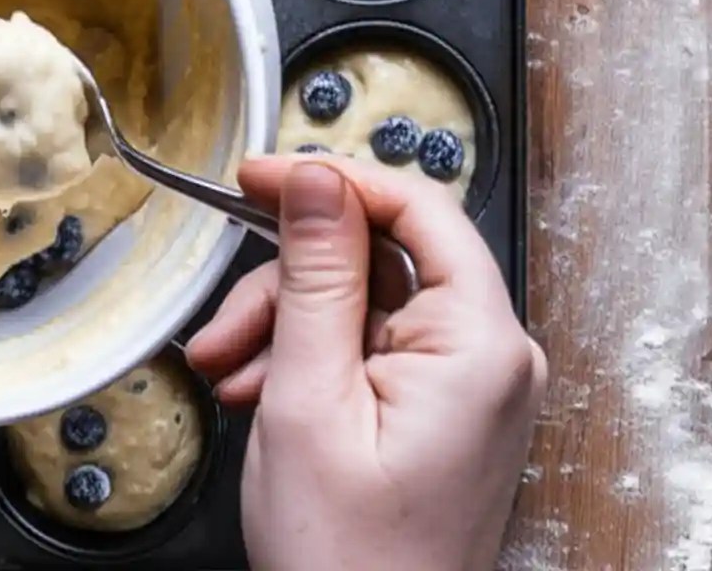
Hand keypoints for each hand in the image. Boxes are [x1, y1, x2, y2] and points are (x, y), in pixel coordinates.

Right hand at [188, 158, 546, 570]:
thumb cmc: (347, 557)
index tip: (257, 178)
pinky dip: (308, 361)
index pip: (417, 208)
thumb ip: (316, 277)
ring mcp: (466, 385)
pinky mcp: (439, 408)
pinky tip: (261, 393)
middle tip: (223, 330)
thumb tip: (315, 181)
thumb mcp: (309, 400)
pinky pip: (368, 350)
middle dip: (288, 285)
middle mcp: (489, 356)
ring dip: (284, 328)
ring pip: (362, 305)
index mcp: (479, 344)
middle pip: (379, 261)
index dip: (331, 183)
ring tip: (232, 378)